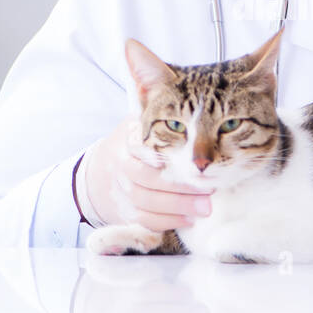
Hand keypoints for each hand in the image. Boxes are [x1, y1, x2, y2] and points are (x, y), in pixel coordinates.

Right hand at [82, 117, 213, 230]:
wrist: (103, 172)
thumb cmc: (137, 142)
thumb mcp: (144, 121)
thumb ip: (161, 114)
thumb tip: (186, 91)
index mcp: (128, 139)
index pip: (145, 147)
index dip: (168, 156)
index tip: (194, 162)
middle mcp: (121, 165)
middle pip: (147, 179)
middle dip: (179, 187)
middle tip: (209, 190)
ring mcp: (120, 190)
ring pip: (146, 202)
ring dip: (178, 207)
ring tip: (205, 208)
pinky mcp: (124, 211)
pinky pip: (145, 220)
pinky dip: (168, 222)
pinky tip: (189, 220)